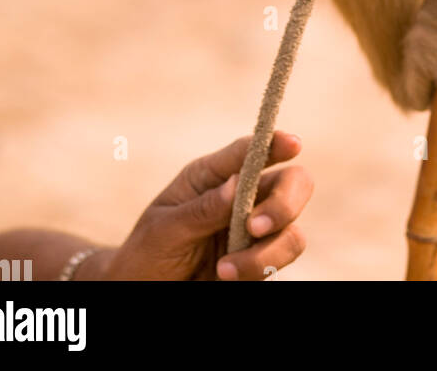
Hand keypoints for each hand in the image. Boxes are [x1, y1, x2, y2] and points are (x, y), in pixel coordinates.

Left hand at [95, 133, 311, 280]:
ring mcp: (254, 231)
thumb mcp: (164, 230)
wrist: (142, 292)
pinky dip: (261, 269)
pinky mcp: (260, 261)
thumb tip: (236, 183)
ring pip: (292, 229)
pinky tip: (227, 277)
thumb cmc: (146, 254)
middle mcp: (241, 198)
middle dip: (285, 202)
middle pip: (292, 183)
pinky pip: (282, 260)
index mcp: (213, 176)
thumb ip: (202, 209)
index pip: (250, 151)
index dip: (275, 143)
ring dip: (267, 250)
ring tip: (224, 269)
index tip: (293, 144)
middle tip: (257, 226)